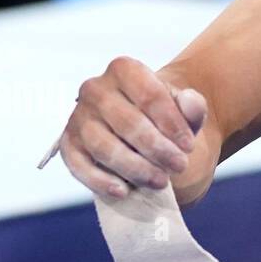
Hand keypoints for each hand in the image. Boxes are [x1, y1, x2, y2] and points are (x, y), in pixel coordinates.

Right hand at [60, 57, 204, 199]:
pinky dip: (100, 181)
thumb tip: (191, 103)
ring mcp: (78, 117)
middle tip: (179, 167)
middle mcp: (95, 89)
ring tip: (160, 181)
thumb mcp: (184, 107)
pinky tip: (124, 191)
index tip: (188, 146)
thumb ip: (192, 104)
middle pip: (128, 123)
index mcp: (124, 69)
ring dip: (135, 168)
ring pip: (105, 147)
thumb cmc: (164, 114)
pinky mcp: (68, 144)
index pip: (150, 95)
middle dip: (157, 149)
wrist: (141, 123)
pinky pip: (79, 166)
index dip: (171, 124)